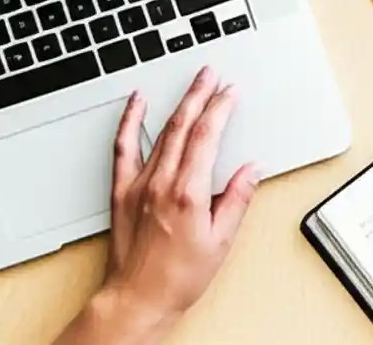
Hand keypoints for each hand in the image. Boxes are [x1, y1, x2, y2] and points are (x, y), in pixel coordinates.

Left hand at [57, 68, 259, 344]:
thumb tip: (250, 169)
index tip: (231, 92)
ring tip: (190, 83)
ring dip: (177, 103)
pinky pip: (124, 147)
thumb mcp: (221, 241)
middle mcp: (161, 183)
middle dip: (200, 95)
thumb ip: (236, 199)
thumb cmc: (178, 277)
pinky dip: (130, 121)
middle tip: (211, 74)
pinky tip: (136, 103)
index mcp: (188, 194)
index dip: (220, 109)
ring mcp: (138, 184)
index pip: (207, 137)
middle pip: (183, 126)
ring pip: (160, 132)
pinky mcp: (122, 190)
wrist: (137, 298)